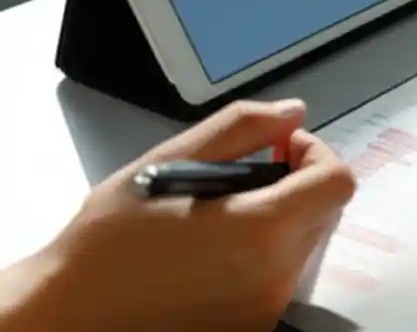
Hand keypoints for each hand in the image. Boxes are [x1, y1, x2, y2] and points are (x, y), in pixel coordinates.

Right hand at [0, 99, 355, 331]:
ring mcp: (267, 306)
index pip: (337, 181)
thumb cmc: (110, 242)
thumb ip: (241, 130)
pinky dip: (262, 255)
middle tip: (242, 176)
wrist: (72, 314)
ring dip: (279, 219)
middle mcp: (275, 274)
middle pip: (324, 211)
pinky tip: (213, 250)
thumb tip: (291, 113)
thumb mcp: (168, 163)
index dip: (315, 153)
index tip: (281, 148)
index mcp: (262, 229)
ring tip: (218, 215)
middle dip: (296, 182)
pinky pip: (279, 277)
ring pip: (304, 243)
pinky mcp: (254, 325)